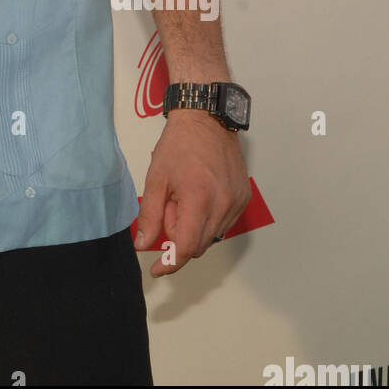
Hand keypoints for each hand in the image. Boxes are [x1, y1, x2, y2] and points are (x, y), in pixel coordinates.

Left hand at [134, 111, 250, 276]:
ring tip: (184, 197)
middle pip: (198, 245)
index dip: (169, 263)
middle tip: (168, 208)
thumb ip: (150, 215)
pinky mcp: (244, 199)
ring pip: (211, 236)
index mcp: (199, 199)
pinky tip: (199, 197)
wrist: (206, 119)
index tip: (157, 270)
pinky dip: (207, 220)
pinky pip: (223, 223)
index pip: (186, 248)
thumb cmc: (179, 145)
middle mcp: (223, 204)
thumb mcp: (156, 178)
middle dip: (178, 237)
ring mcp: (237, 203)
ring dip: (193, 228)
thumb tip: (143, 245)